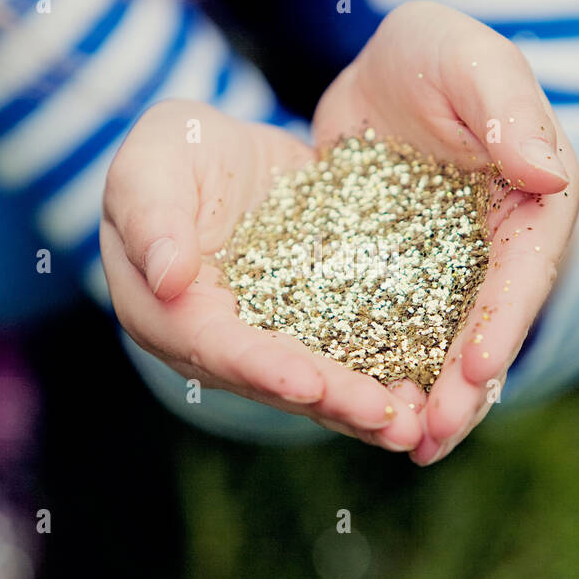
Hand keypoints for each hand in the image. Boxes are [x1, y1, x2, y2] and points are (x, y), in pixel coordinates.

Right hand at [100, 100, 423, 450]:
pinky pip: (342, 359)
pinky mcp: (306, 329)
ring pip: (313, 385)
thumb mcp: (151, 164)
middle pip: (273, 381)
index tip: (309, 384)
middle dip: (332, 401)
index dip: (261, 368)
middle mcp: (211, 345)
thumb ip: (152, 216)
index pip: (213, 347)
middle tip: (389, 419)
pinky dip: (380, 379)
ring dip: (363, 410)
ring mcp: (262, 342)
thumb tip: (166, 279)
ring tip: (416, 427)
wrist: (221, 155)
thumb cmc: (172, 151)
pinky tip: (427, 397)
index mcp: (162, 311)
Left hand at [312, 1, 578, 464]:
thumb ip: (506, 107)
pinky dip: (388, 373)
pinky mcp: (406, 284)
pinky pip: (400, 335)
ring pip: (446, 345)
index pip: (525, 269)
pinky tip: (360, 413)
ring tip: (406, 448)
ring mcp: (454, 273)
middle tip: (435, 436)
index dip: (502, 321)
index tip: (474, 367)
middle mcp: (502, 248)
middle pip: (489, 325)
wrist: (380, 75)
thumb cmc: (437, 54)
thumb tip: (547, 174)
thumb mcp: (466, 58)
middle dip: (467, 387)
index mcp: (535, 200)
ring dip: (431, 399)